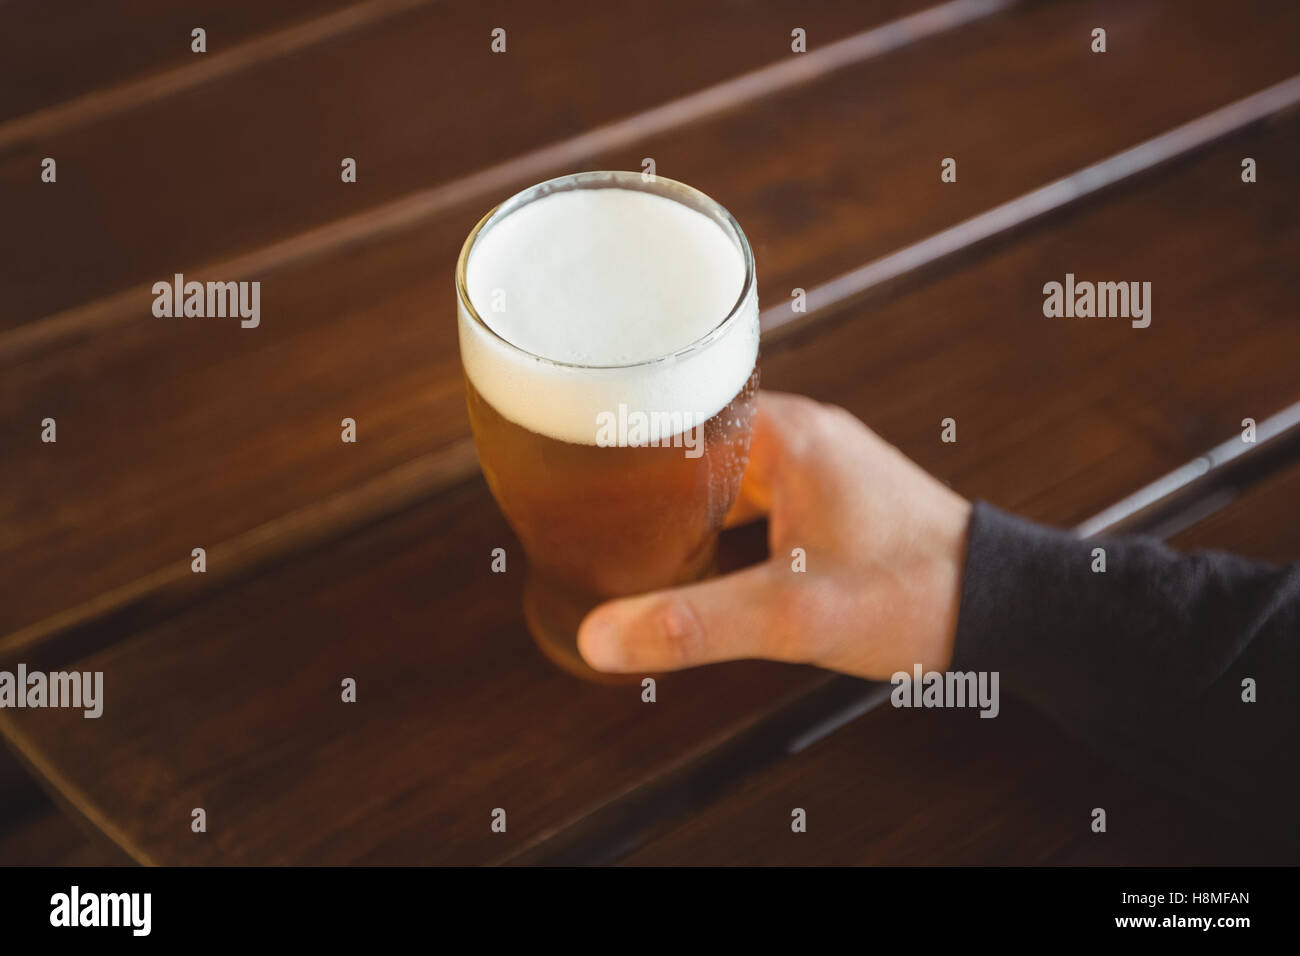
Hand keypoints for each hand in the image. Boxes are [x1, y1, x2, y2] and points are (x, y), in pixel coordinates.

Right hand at [577, 391, 971, 678]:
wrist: (1003, 609)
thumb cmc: (914, 594)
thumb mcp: (791, 614)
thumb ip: (693, 624)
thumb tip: (602, 637)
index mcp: (787, 433)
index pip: (679, 401)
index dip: (623, 427)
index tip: (572, 450)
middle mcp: (801, 434)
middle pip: (694, 439)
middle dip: (641, 474)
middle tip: (581, 504)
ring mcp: (817, 464)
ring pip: (722, 471)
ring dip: (681, 501)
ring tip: (619, 531)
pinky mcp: (828, 499)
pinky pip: (751, 496)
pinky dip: (717, 521)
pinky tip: (690, 556)